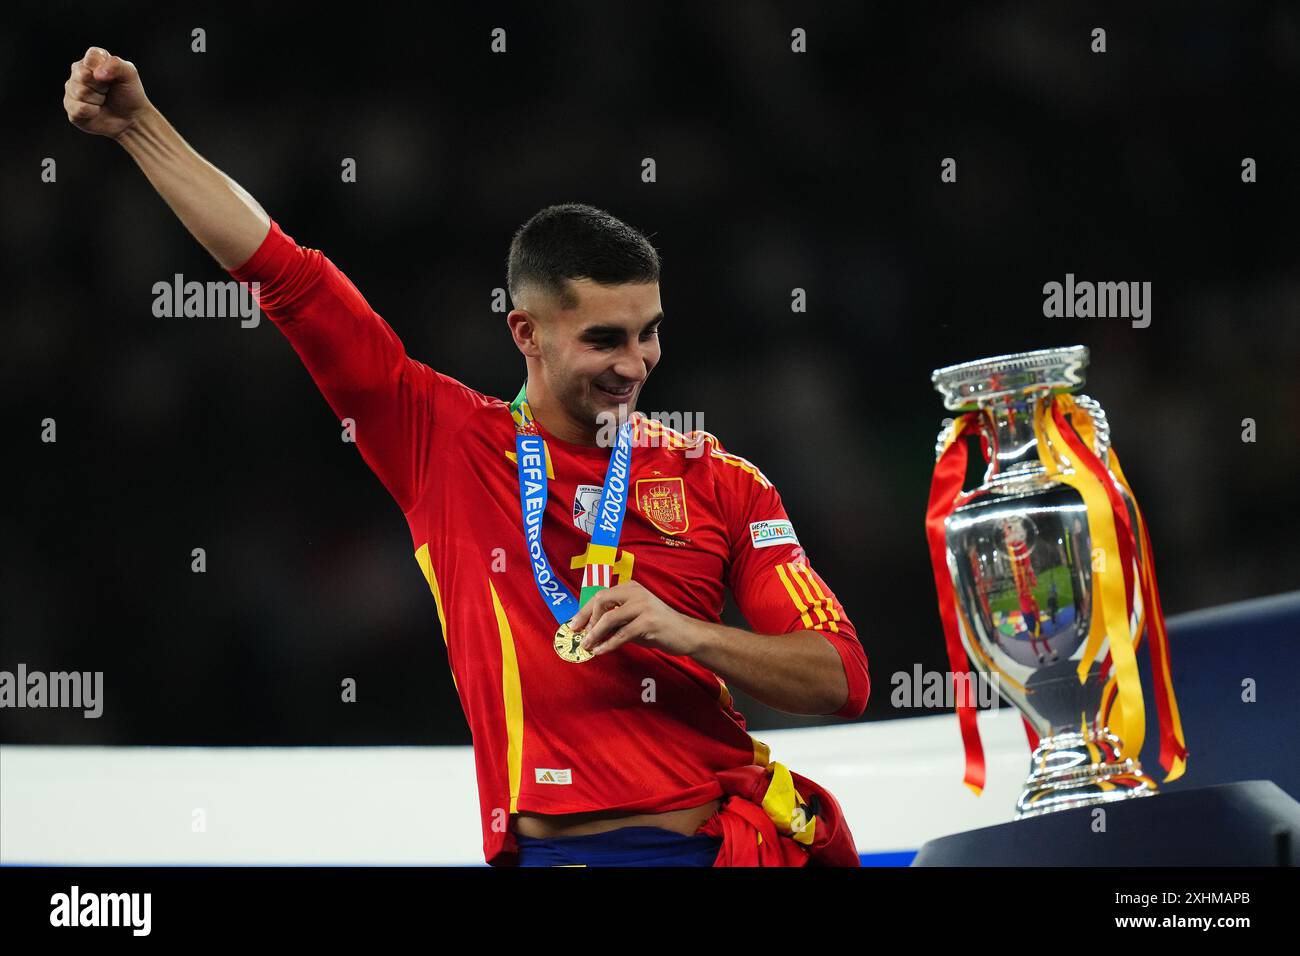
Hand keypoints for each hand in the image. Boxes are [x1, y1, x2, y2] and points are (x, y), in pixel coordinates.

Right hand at [64, 47, 151, 138]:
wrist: (132, 120)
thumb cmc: (130, 96)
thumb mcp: (130, 75)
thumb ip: (116, 64)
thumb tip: (97, 73)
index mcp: (93, 60)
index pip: (92, 56)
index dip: (103, 69)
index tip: (112, 78)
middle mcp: (79, 72)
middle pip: (82, 74)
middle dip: (101, 86)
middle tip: (108, 91)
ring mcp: (73, 90)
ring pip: (80, 92)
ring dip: (98, 100)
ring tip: (103, 100)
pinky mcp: (71, 108)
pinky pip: (78, 108)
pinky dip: (92, 112)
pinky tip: (97, 111)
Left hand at [569, 581, 703, 658]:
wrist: (686, 634)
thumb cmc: (657, 627)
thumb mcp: (633, 619)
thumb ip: (614, 621)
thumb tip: (589, 632)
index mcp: (630, 588)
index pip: (600, 596)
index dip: (584, 611)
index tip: (574, 626)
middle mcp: (636, 593)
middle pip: (602, 602)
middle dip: (588, 620)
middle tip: (582, 637)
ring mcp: (643, 606)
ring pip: (610, 618)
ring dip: (595, 634)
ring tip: (587, 646)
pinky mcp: (649, 622)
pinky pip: (622, 634)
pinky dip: (608, 644)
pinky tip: (600, 651)